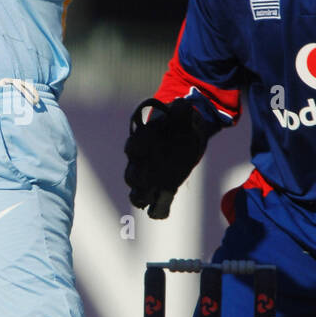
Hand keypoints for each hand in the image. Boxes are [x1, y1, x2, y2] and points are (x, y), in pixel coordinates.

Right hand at [124, 97, 209, 219]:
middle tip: (144, 179)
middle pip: (131, 174)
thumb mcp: (181, 114)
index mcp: (142, 142)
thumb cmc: (177, 123)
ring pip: (137, 193)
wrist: (184, 134)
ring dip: (141, 197)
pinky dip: (158, 209)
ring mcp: (150, 178)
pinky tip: (161, 212)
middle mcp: (141, 162)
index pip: (133, 147)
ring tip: (147, 199)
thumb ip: (179, 110)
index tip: (145, 145)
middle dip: (136, 177)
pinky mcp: (163, 188)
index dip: (137, 146)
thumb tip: (182, 103)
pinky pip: (156, 204)